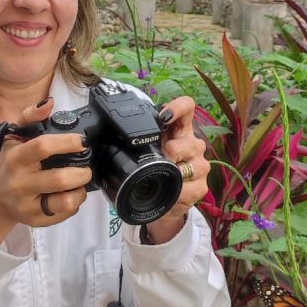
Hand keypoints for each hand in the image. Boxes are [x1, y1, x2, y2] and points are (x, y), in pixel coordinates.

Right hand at [0, 98, 91, 244]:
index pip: (43, 147)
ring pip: (65, 201)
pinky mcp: (36, 221)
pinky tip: (69, 195)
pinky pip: (64, 214)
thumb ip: (30, 118)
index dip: (67, 142)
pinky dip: (74, 203)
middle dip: (82, 172)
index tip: (81, 142)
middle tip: (85, 167)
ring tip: (79, 183)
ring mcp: (28, 205)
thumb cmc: (10, 164)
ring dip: (80, 191)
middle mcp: (20, 183)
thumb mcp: (14, 138)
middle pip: (59, 178)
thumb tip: (49, 104)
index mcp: (17, 158)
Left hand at [145, 96, 209, 244]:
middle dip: (174, 150)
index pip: (188, 108)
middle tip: (163, 157)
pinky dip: (181, 191)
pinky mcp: (201, 186)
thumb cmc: (154, 168)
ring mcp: (199, 165)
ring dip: (178, 171)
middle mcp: (192, 145)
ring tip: (167, 176)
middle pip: (191, 141)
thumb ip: (137, 139)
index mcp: (179, 130)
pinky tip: (174, 192)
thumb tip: (106, 135)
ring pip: (195, 164)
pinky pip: (194, 188)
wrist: (163, 198)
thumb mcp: (145, 150)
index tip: (164, 116)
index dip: (179, 107)